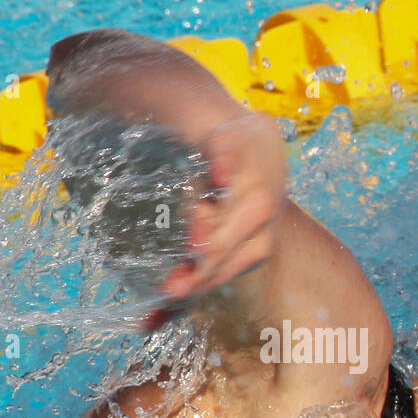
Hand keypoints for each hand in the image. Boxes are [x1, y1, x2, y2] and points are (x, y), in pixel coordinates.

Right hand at [146, 112, 285, 328]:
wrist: (167, 89)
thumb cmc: (175, 162)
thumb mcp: (178, 216)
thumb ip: (173, 266)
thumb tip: (146, 327)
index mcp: (265, 203)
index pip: (254, 252)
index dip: (217, 276)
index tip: (173, 293)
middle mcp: (271, 178)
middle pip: (257, 231)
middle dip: (216, 263)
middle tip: (173, 286)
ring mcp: (259, 148)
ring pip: (253, 201)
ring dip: (221, 230)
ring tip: (192, 249)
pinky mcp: (234, 121)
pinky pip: (234, 144)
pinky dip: (227, 162)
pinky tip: (216, 179)